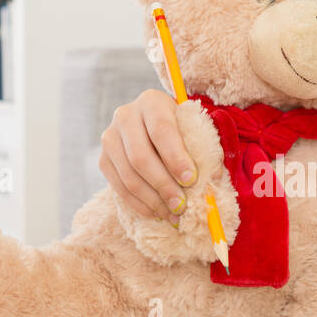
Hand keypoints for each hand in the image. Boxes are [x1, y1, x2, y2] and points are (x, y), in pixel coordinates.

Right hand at [99, 89, 197, 222]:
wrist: (152, 126)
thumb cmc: (181, 129)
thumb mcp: (194, 130)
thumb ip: (205, 150)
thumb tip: (212, 179)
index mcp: (151, 102)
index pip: (162, 130)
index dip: (176, 157)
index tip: (191, 180)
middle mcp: (125, 116)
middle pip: (141, 156)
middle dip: (163, 185)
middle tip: (181, 206)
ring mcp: (110, 138)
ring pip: (128, 176)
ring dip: (152, 200)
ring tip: (173, 215)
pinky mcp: (104, 159)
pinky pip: (118, 187)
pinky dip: (139, 204)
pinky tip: (157, 212)